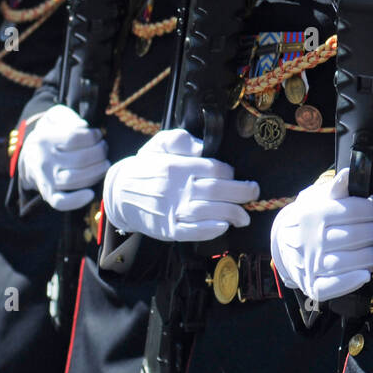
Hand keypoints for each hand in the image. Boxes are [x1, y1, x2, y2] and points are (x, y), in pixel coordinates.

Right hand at [18, 105, 109, 210]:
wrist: (31, 154)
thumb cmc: (52, 132)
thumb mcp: (56, 117)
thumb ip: (69, 117)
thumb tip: (83, 127)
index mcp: (44, 139)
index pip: (73, 138)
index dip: (92, 135)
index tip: (97, 134)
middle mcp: (44, 161)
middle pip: (79, 160)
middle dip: (100, 152)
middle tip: (103, 147)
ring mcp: (46, 178)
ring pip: (74, 179)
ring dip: (97, 171)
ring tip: (104, 163)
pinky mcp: (49, 193)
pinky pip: (60, 202)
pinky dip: (76, 201)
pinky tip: (90, 193)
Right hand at [102, 129, 257, 242]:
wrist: (119, 193)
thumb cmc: (146, 167)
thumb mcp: (159, 144)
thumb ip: (181, 140)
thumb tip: (202, 147)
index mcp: (176, 166)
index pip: (212, 168)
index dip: (229, 172)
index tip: (236, 176)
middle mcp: (175, 188)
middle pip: (215, 190)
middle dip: (241, 192)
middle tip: (254, 192)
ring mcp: (171, 210)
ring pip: (207, 212)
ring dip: (231, 214)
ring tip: (245, 216)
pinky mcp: (168, 229)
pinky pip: (192, 232)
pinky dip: (211, 230)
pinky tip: (224, 226)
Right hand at [270, 168, 372, 302]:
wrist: (284, 243)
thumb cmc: (310, 217)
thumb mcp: (319, 197)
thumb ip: (337, 187)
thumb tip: (349, 172)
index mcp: (311, 214)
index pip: (349, 211)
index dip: (372, 209)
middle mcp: (307, 239)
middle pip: (351, 237)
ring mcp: (308, 264)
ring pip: (344, 262)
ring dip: (370, 256)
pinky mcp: (311, 284)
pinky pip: (331, 287)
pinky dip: (351, 281)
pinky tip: (366, 274)